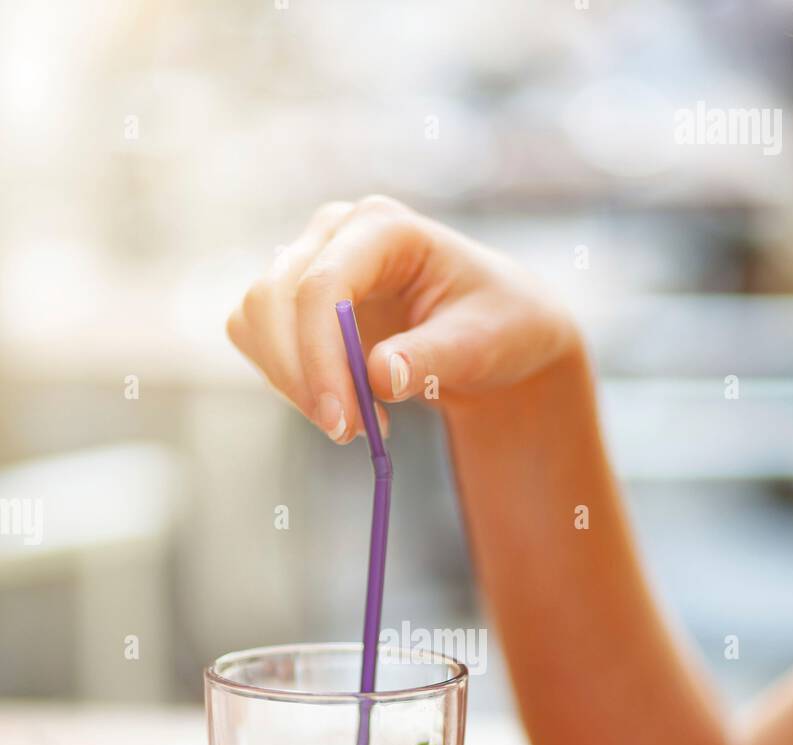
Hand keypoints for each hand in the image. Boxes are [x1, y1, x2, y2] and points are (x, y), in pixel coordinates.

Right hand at [227, 196, 576, 443]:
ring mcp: (309, 262)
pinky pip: (263, 343)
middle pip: (273, 301)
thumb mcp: (484, 342)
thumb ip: (433, 355)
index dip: (321, 358)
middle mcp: (335, 233)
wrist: (495, 331)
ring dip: (293, 383)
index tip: (342, 423)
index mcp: (383, 226)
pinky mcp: (296, 301)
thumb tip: (377, 376)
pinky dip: (292, 383)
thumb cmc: (499, 322)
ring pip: (255, 322)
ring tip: (361, 422)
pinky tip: (345, 404)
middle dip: (301, 376)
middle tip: (349, 433)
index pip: (322, 285)